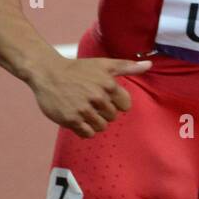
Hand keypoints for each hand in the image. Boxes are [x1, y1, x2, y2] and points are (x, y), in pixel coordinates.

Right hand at [29, 57, 147, 137]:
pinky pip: (87, 134)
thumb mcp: (104, 64)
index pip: (125, 106)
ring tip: (85, 110)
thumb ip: (127, 66)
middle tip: (91, 103)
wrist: (48, 73)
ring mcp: (84, 109)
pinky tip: (79, 120)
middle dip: (104, 112)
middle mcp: (98, 97)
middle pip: (112, 117)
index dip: (116, 103)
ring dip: (95, 122)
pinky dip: (85, 130)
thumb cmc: (78, 69)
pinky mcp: (71, 120)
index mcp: (109, 85)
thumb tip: (149, 65)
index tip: (105, 98)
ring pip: (101, 127)